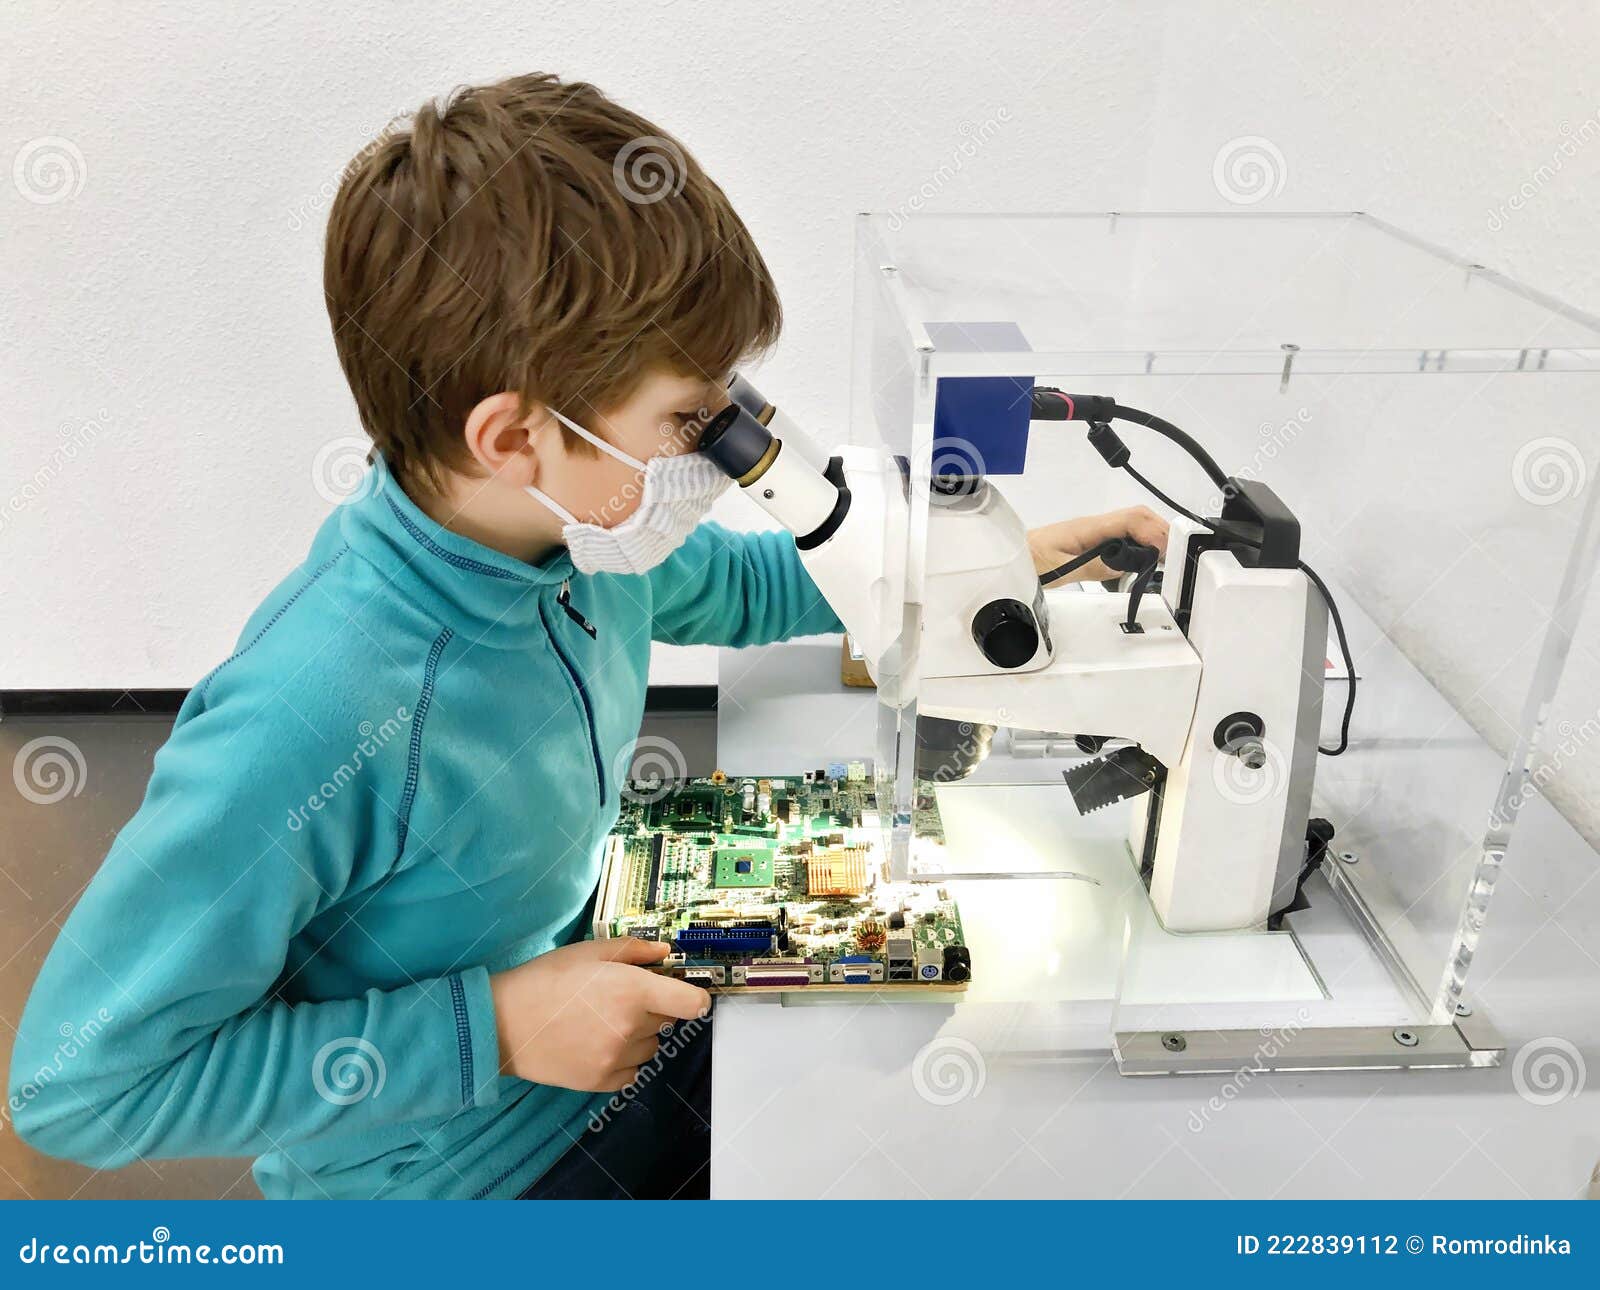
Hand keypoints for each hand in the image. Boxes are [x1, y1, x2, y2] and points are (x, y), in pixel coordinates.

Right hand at [490, 938, 710, 1091]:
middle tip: (619, 998)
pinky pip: (632, 1072)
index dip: (694, 996)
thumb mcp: (589, 952)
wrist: (503, 1023)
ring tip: (603, 1021)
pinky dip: (623, 1060)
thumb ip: (634, 950)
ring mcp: (616, 1058)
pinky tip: (598, 1044)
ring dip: (639, 1035)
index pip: (692, 1004)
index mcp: (632, 991)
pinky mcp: (601, 1081)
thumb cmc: (544, 980)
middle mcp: (630, 1028)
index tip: (686, 994)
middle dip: (652, 1008)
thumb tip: (664, 952)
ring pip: (651, 1047)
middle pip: (667, 1021)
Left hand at [1028, 506, 1168, 584]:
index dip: (1154, 533)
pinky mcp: (1093, 539)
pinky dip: (1139, 546)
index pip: (1132, 519)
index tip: (1166, 555)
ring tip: (1164, 563)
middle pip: (1139, 518)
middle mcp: (1097, 524)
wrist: (1012, 555)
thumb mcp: (1060, 568)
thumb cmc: (1030, 560)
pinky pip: (1123, 537)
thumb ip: (1092, 566)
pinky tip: (1142, 563)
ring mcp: (1096, 530)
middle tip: (1173, 560)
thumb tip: (1125, 564)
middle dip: (1160, 534)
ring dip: (1152, 539)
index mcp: (1090, 527)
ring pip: (1133, 526)